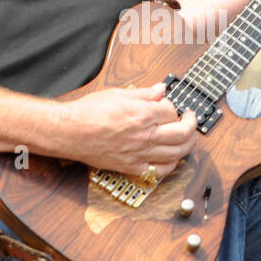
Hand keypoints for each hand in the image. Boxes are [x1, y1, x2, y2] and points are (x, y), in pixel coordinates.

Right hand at [64, 83, 197, 178]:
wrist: (69, 132)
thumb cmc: (88, 112)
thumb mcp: (117, 94)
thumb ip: (144, 93)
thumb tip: (160, 90)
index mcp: (142, 114)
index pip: (172, 110)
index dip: (173, 106)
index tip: (169, 105)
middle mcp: (144, 135)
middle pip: (183, 133)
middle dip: (191, 124)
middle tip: (190, 119)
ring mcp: (140, 153)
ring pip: (177, 153)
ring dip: (187, 144)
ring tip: (187, 137)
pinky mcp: (132, 167)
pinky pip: (160, 170)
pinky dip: (171, 164)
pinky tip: (172, 157)